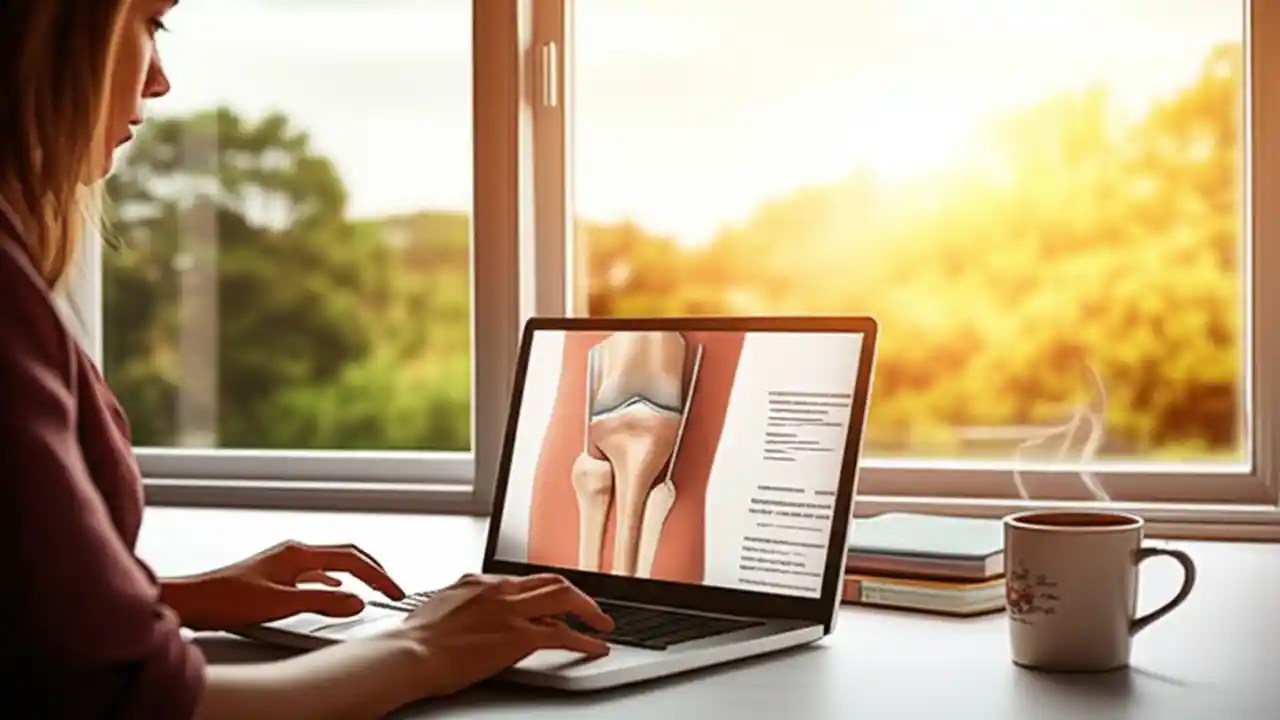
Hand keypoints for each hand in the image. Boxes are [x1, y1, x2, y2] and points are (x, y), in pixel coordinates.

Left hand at [161, 541, 404, 630]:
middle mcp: (294, 553)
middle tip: (391, 588)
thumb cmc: (226, 599)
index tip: (394, 590)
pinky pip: (317, 574)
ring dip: (355, 575)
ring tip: (372, 588)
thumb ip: (322, 603)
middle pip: (346, 556)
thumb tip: (357, 602)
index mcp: (298, 554)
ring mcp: (284, 563)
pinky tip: (334, 592)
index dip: (377, 575)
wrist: (192, 601)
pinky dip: (335, 583)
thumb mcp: (280, 604)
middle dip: (372, 570)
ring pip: (332, 565)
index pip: (351, 559)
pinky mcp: (276, 576)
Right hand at [394, 573, 614, 697]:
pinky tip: (594, 647)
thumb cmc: (416, 641)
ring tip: (601, 624)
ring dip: (588, 611)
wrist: (408, 654)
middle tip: (591, 609)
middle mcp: (499, 589)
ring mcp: (510, 610)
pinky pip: (562, 635)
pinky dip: (584, 640)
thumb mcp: (443, 609)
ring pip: (564, 598)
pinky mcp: (517, 636)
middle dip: (576, 595)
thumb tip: (478, 617)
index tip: (556, 603)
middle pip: (551, 581)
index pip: (524, 581)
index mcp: (479, 580)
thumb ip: (467, 606)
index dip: (546, 593)